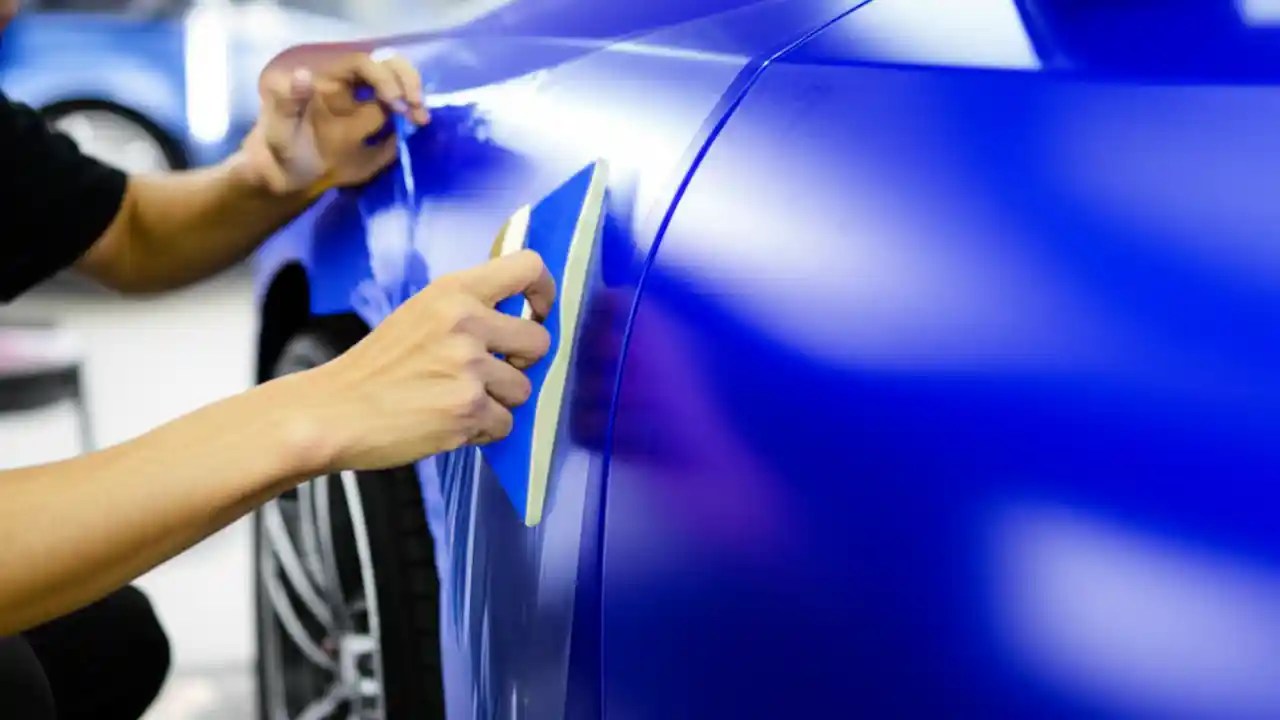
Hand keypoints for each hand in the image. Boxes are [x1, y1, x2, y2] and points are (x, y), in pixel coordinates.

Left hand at [242, 50, 430, 195]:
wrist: (285, 179)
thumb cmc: (280, 151)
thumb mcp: (279, 130)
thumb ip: (288, 104)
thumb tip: (302, 75)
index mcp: (331, 82)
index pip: (365, 65)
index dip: (384, 77)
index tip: (396, 102)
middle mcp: (352, 90)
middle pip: (388, 68)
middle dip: (407, 82)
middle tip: (417, 109)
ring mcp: (366, 112)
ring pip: (398, 91)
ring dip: (414, 102)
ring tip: (421, 121)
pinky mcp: (375, 136)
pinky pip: (397, 125)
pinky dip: (409, 126)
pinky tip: (415, 134)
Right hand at [305, 250, 556, 472]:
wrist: (333, 412)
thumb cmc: (377, 368)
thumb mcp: (420, 314)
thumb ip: (468, 309)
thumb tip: (521, 319)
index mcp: (454, 292)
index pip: (528, 266)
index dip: (545, 291)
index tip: (538, 313)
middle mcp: (466, 323)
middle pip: (539, 341)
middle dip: (521, 363)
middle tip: (490, 373)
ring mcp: (469, 368)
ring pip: (522, 389)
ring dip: (497, 402)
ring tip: (454, 401)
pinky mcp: (468, 410)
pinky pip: (505, 423)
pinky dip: (482, 430)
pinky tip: (447, 423)